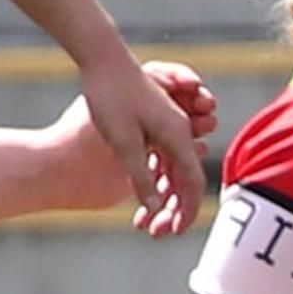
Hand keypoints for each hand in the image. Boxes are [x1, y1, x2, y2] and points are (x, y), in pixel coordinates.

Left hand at [80, 50, 207, 238]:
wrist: (101, 60)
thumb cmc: (111, 96)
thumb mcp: (123, 141)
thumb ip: (141, 176)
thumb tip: (155, 209)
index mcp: (176, 135)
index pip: (192, 181)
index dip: (188, 210)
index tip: (176, 232)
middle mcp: (176, 131)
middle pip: (185, 180)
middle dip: (175, 210)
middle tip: (158, 233)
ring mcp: (165, 127)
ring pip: (172, 172)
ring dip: (163, 199)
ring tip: (144, 223)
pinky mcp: (151, 125)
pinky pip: (161, 160)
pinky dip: (154, 182)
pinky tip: (138, 199)